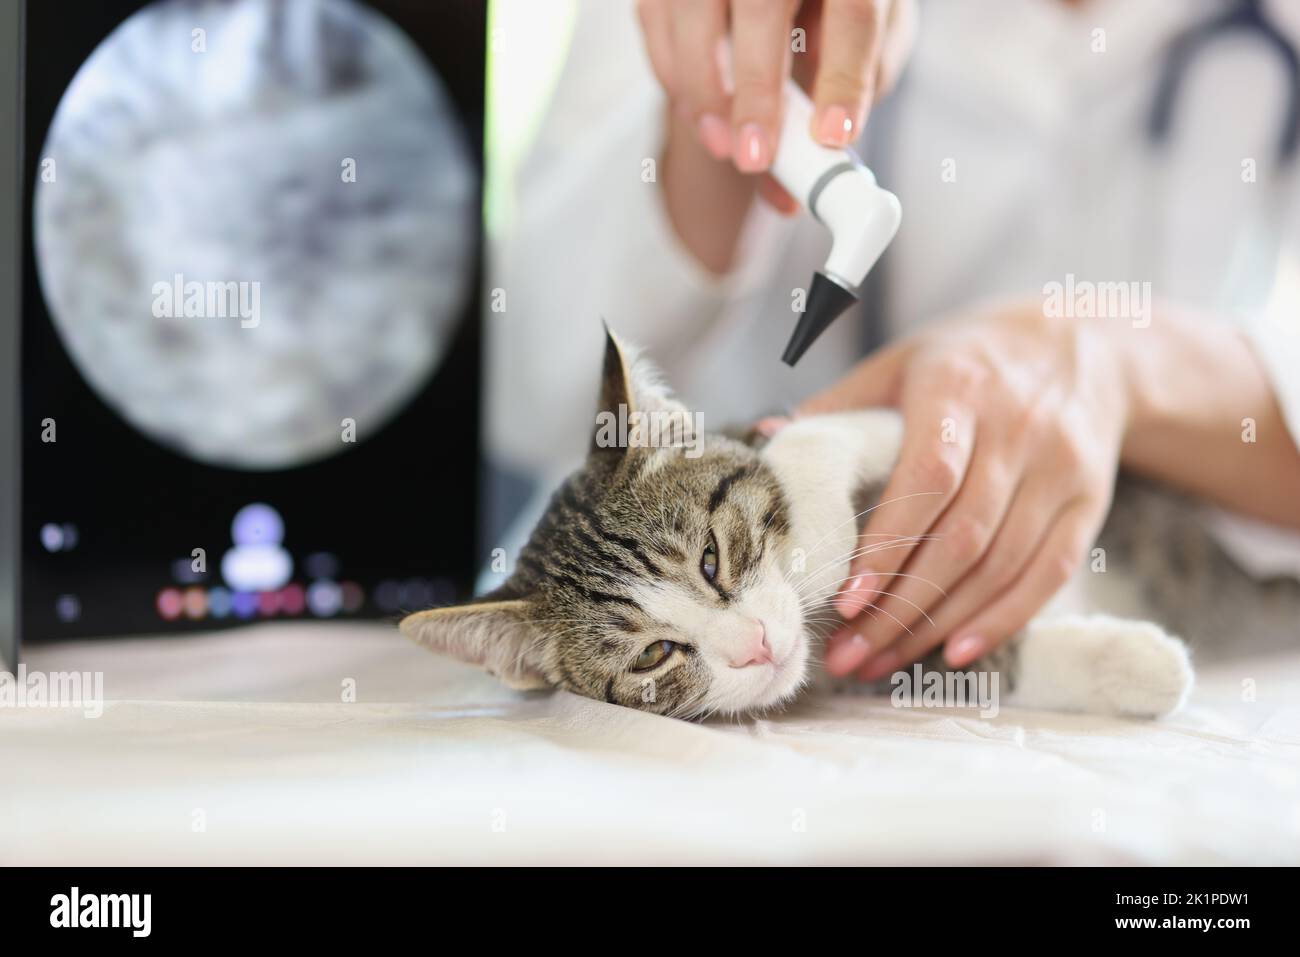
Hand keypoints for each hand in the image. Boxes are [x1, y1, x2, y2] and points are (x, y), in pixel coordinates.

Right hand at [638, 0, 915, 214]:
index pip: (853, 14)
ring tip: (722, 143)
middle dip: (756, 89)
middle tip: (754, 157)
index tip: (830, 137)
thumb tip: (818, 154)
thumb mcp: (872, 35)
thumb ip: (856, 86)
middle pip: (763, 3)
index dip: (842, 79)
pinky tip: (699, 108)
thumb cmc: (835, 4)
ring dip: (702, 87)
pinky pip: (656, 17)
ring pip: (694, 10)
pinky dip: (672, 72)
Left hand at [797, 302, 1131, 677]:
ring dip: (937, 625)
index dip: (888, 545)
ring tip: (879, 661)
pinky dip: (1002, 620)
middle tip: (847, 654)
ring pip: (1001, 566)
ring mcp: (1060, 469)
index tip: (845, 599)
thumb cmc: (967, 359)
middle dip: (900, 607)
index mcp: (959, 390)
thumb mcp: (902, 362)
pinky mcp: (1089, 501)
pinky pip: (1048, 574)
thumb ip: (839, 405)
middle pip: (962, 537)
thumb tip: (766, 436)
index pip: (927, 478)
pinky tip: (954, 653)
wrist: (1082, 344)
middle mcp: (1017, 430)